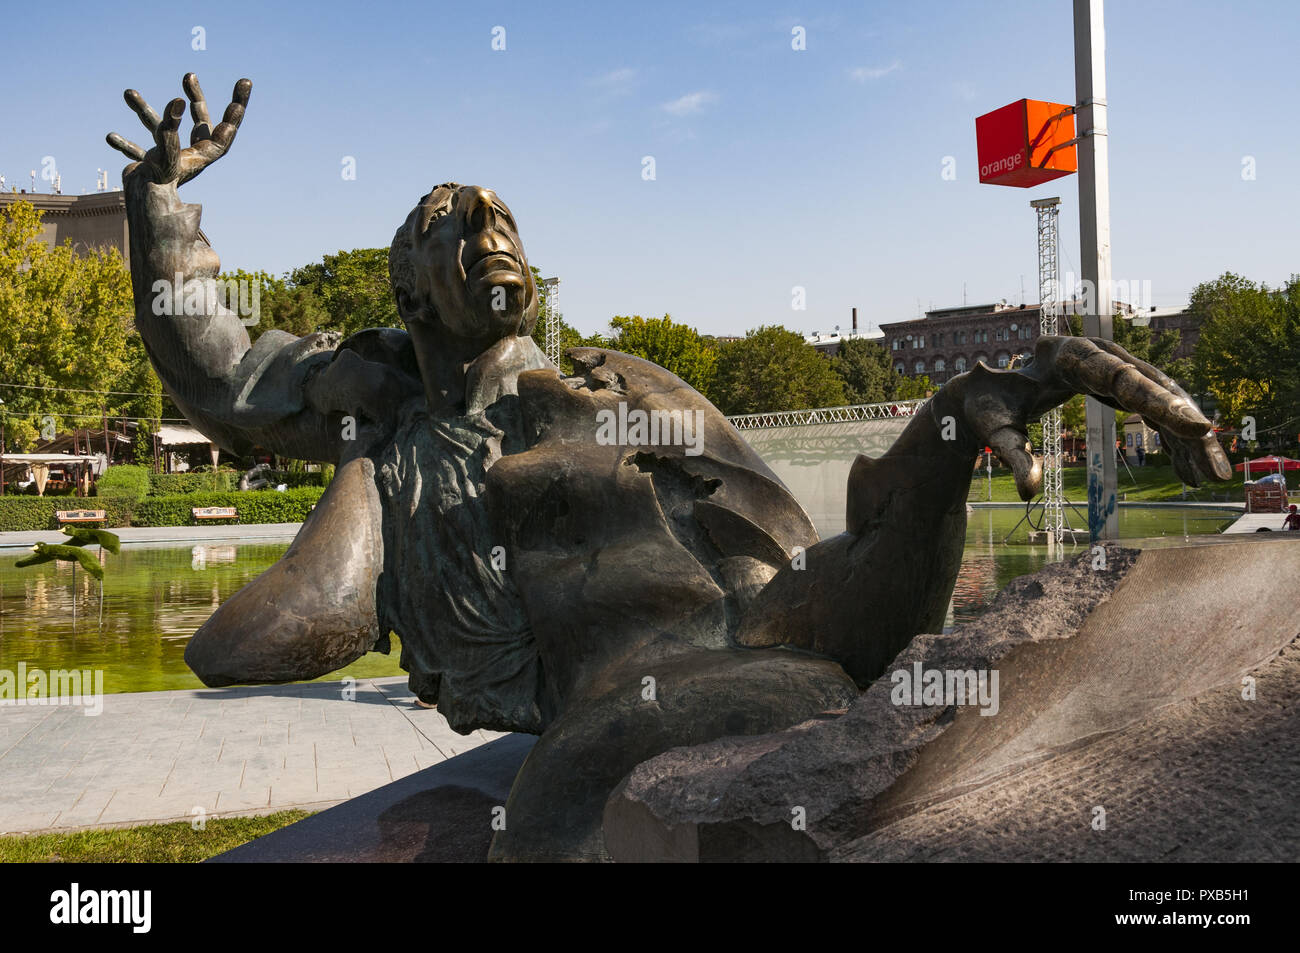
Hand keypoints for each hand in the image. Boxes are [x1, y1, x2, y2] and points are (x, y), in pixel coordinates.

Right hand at [106, 74, 250, 186]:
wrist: (142, 221)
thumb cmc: (158, 191)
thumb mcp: (165, 153)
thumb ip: (169, 129)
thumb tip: (179, 102)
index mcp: (202, 157)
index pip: (224, 131)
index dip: (234, 112)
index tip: (241, 88)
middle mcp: (189, 157)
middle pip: (200, 123)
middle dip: (196, 98)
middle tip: (189, 75)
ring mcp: (169, 161)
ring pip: (161, 131)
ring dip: (144, 112)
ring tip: (128, 92)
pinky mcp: (150, 170)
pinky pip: (140, 153)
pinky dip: (127, 146)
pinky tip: (110, 138)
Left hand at [952, 335, 1230, 498]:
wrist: (978, 392)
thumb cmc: (985, 408)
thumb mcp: (993, 432)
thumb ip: (1012, 456)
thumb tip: (1027, 491)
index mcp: (1066, 355)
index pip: (1120, 377)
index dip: (1158, 403)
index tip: (1194, 426)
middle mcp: (1095, 354)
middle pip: (1153, 387)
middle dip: (1186, 429)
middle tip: (1214, 468)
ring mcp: (1109, 367)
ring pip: (1161, 398)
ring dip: (1187, 440)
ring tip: (1210, 478)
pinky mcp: (1113, 385)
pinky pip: (1152, 410)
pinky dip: (1170, 440)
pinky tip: (1188, 472)